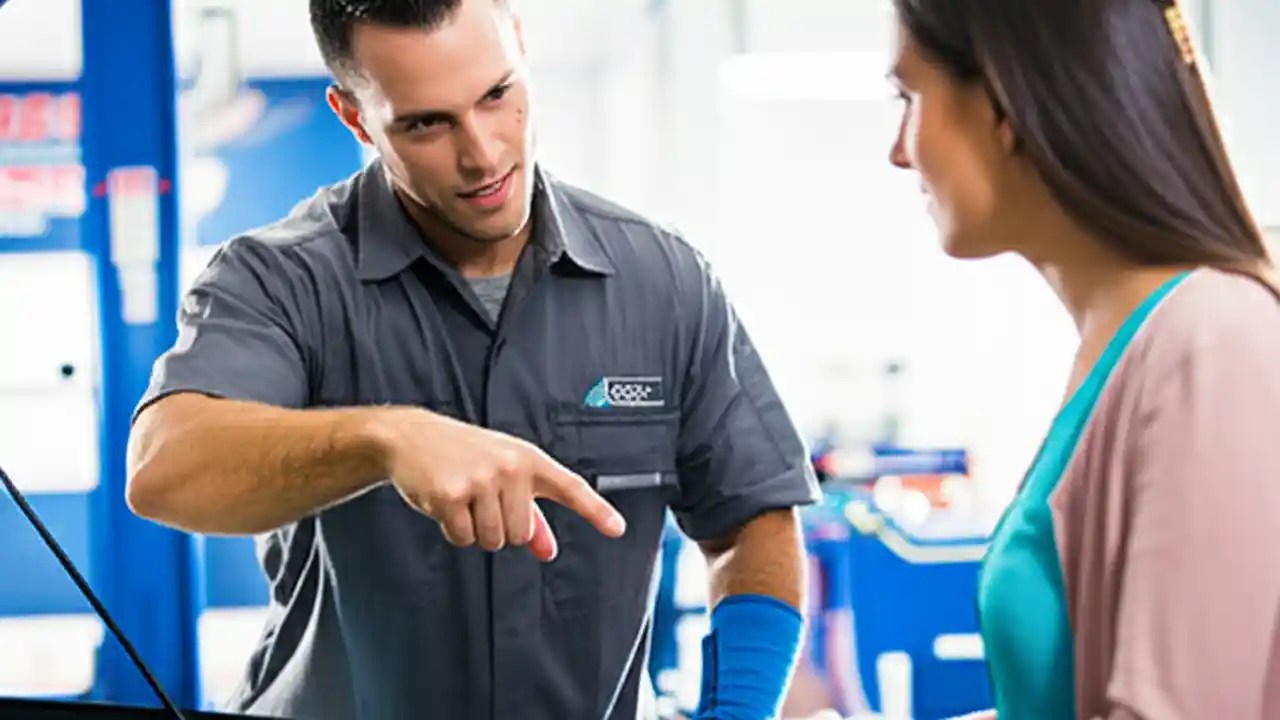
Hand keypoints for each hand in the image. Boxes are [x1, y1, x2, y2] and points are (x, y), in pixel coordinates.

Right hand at [373, 407, 625, 560]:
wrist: (412, 437)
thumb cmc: (463, 455)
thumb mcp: (502, 475)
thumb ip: (531, 514)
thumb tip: (548, 550)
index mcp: (528, 459)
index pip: (570, 487)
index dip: (595, 511)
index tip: (617, 528)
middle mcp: (510, 467)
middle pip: (520, 534)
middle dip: (499, 527)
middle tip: (480, 500)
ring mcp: (480, 479)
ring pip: (493, 540)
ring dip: (475, 530)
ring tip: (463, 499)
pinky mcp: (452, 495)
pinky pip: (464, 538)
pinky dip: (454, 530)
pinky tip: (445, 502)